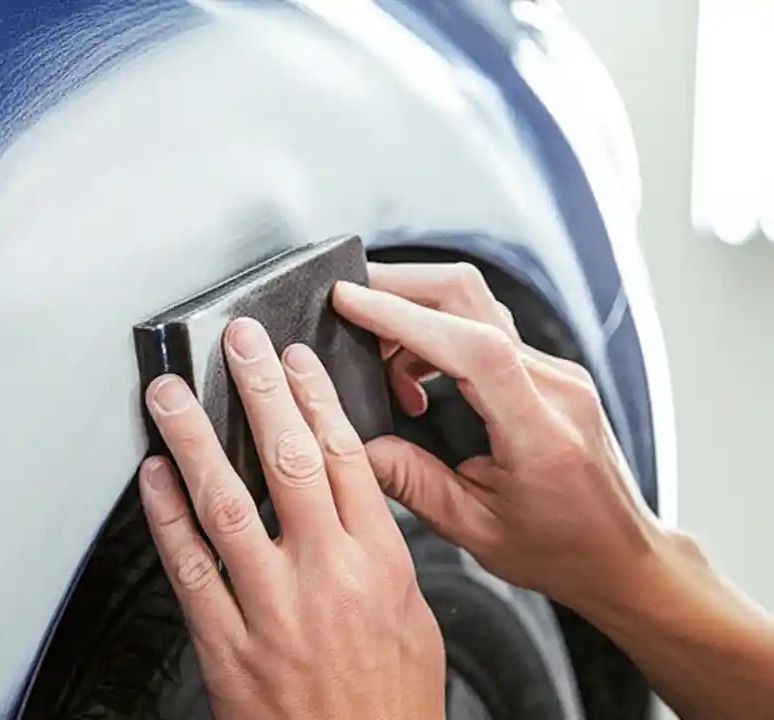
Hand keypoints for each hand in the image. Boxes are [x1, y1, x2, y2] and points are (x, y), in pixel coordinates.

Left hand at [139, 318, 444, 719]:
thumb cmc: (388, 706)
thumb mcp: (414, 618)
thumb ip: (380, 551)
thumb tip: (349, 495)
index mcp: (379, 564)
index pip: (344, 456)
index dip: (315, 397)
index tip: (294, 358)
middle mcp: (325, 576)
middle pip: (289, 458)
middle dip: (259, 389)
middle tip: (236, 344)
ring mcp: (272, 608)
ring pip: (226, 501)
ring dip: (192, 439)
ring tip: (170, 395)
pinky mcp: (226, 643)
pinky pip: (188, 567)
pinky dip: (165, 516)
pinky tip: (153, 478)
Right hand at [332, 262, 667, 615]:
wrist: (621, 555)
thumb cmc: (559, 551)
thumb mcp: (474, 530)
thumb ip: (412, 483)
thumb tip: (354, 443)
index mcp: (540, 433)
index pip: (470, 346)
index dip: (403, 316)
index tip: (347, 301)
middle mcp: (555, 385)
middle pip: (469, 296)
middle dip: (398, 286)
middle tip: (344, 307)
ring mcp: (556, 370)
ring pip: (472, 304)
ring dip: (412, 313)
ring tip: (376, 364)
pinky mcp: (547, 368)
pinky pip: (483, 326)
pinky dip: (434, 333)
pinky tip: (413, 379)